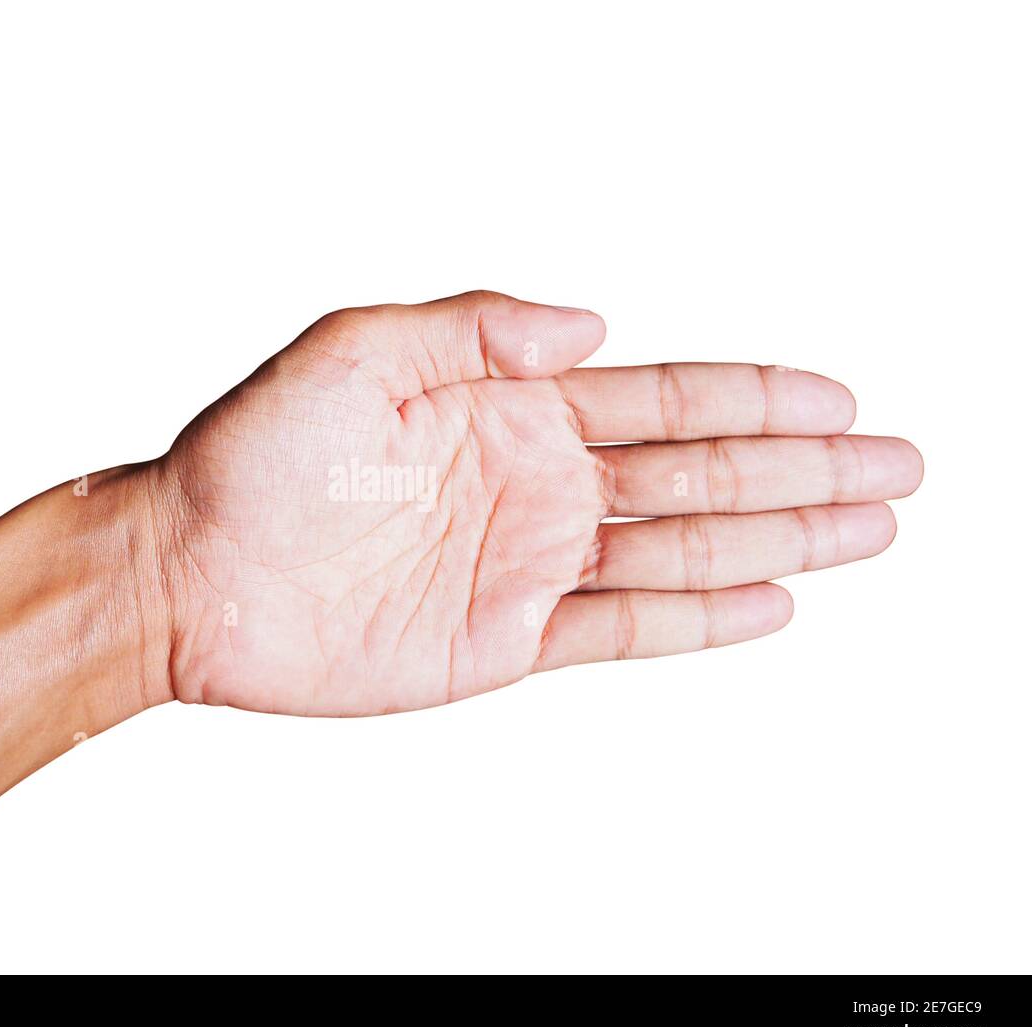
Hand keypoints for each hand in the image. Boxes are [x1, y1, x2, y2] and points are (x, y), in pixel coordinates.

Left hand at [144, 291, 922, 714]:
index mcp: (512, 409)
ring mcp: (527, 565)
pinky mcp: (503, 640)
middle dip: (803, 467)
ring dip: (780, 537)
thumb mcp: (357, 347)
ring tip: (869, 528)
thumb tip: (593, 325)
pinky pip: (622, 629)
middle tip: (897, 465)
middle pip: (700, 472)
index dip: (757, 395)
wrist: (191, 574)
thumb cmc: (254, 456)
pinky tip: (770, 601)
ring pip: (682, 549)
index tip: (840, 398)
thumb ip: (478, 325)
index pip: (664, 397)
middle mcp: (536, 485)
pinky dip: (700, 619)